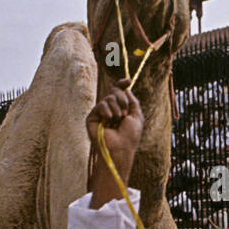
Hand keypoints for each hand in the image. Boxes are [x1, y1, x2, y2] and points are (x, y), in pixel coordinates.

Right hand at [86, 82, 143, 207]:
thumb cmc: (130, 136)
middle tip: (124, 114)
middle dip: (122, 100)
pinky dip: (106, 111)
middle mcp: (111, 110)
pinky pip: (100, 105)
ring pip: (108, 98)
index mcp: (122, 110)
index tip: (128, 81)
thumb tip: (126, 88)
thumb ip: (132, 101)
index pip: (120, 93)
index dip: (122, 85)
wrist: (120, 148)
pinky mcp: (92, 118)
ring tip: (117, 120)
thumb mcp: (137, 116)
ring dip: (116, 108)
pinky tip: (109, 119)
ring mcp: (101, 114)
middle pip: (115, 92)